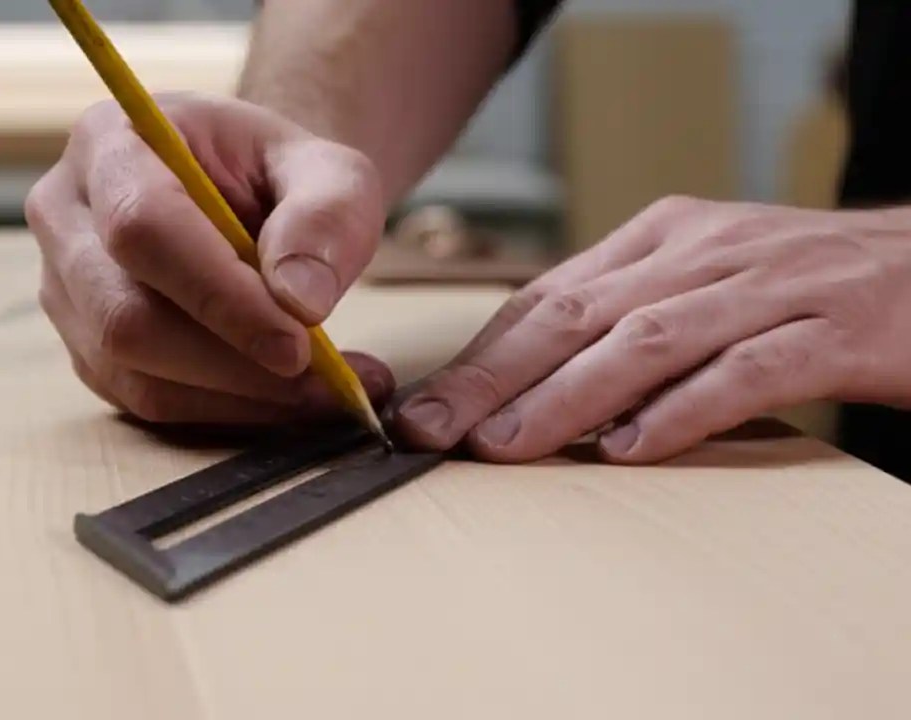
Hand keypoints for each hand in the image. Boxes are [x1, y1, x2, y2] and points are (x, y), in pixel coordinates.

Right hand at [25, 93, 392, 423]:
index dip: (217, 294)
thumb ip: (327, 217)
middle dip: (232, 361)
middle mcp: (66, 216)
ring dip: (239, 396)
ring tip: (332, 390)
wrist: (249, 194)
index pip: (143, 226)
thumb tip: (300, 301)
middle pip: (124, 315)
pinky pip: (146, 400)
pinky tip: (291, 397)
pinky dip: (227, 410)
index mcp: (110, 142)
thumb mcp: (331, 171)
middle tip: (329, 379)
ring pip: (133, 371)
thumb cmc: (281, 176)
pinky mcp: (87, 348)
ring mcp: (67, 290)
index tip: (298, 342)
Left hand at [393, 196, 910, 462]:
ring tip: (508, 444)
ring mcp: (770, 289)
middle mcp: (705, 253)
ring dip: (568, 396)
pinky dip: (684, 410)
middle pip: (579, 315)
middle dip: (496, 376)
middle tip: (435, 429)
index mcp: (664, 237)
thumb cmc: (803, 287)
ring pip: (648, 341)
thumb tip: (533, 391)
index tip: (428, 405)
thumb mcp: (703, 280)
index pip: (551, 295)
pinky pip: (747, 371)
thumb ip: (629, 320)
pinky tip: (633, 448)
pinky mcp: (835, 332)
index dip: (483, 354)